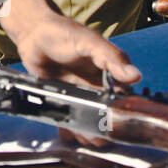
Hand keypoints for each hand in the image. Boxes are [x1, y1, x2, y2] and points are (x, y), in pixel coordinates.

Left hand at [0, 0, 140, 148]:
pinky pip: (70, 120)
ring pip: (90, 122)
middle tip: (96, 135)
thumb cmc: (62, 32)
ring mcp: (80, 95)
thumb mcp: (89, 42)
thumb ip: (111, 58)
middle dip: (105, 129)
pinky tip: (67, 132)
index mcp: (110, 73)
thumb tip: (134, 75)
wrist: (33, 34)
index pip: (125, 99)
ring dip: (88, 133)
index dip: (123, 114)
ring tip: (82, 135)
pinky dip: (69, 130)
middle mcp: (98, 86)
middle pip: (108, 116)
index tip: (117, 124)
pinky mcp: (63, 100)